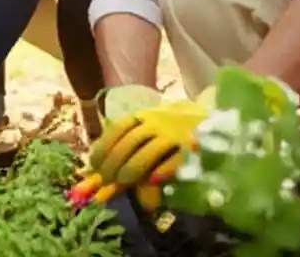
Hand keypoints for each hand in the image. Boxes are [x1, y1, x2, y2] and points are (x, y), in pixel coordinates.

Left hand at [69, 91, 206, 212]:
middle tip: (104, 182)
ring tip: (122, 183)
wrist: (206, 117)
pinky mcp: (192, 147)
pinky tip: (152, 181)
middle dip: (114, 163)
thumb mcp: (146, 131)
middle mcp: (156, 122)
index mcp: (141, 116)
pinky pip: (175, 159)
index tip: (93, 167)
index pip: (117, 130)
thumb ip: (124, 149)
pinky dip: (163, 170)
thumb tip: (97, 175)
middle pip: (129, 142)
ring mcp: (174, 134)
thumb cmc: (167, 129)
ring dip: (133, 168)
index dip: (103, 148)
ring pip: (148, 151)